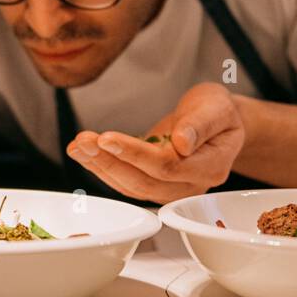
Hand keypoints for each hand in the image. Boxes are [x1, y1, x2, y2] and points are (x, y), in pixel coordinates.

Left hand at [65, 82, 244, 202]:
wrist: (216, 121)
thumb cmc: (218, 111)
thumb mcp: (217, 106)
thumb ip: (201, 124)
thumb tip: (182, 142)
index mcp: (210, 167)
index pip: (167, 166)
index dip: (135, 154)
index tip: (107, 138)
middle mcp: (190, 185)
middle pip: (144, 181)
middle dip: (110, 161)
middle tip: (84, 141)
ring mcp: (172, 189)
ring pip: (131, 186)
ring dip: (100, 167)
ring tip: (78, 146)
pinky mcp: (154, 185)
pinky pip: (126, 182)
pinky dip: (102, 168)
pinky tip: (84, 154)